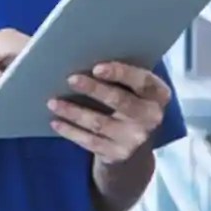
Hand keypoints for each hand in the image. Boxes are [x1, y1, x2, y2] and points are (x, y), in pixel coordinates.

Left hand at [47, 61, 171, 164]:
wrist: (135, 145)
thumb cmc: (128, 101)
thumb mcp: (134, 88)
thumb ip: (120, 74)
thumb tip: (83, 56)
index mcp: (158, 94)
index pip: (143, 81)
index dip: (120, 73)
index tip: (96, 68)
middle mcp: (152, 117)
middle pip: (120, 101)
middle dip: (94, 89)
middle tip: (70, 79)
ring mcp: (136, 139)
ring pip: (100, 123)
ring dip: (74, 112)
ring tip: (52, 101)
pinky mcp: (118, 154)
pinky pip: (91, 142)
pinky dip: (71, 131)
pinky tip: (55, 122)